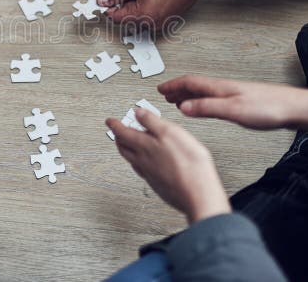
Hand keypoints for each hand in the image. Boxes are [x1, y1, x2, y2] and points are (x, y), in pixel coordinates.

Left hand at [98, 0, 231, 27]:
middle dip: (124, 2)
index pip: (115, 17)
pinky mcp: (164, 20)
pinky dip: (144, 4)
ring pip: (136, 16)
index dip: (109, 5)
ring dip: (134, 2)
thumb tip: (101, 1)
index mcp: (143, 17)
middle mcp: (151, 25)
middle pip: (125, 17)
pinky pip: (147, 15)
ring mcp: (159, 24)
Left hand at [106, 109, 230, 222]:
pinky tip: (144, 164)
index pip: (123, 133)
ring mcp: (150, 174)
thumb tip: (138, 112)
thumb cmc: (188, 164)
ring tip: (127, 145)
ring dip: (126, 150)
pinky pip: (142, 171)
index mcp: (144, 146)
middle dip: (118, 138)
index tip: (110, 121)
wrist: (197, 194)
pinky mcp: (159, 184)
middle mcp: (143, 161)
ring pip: (132, 160)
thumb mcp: (171, 133)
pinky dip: (138, 163)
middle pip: (124, 148)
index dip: (115, 125)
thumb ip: (152, 122)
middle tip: (116, 131)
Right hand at [159, 75, 307, 137]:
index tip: (160, 89)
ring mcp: (234, 93)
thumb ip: (206, 108)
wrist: (295, 108)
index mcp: (220, 88)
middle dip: (178, 89)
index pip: (190, 82)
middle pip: (195, 85)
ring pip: (205, 91)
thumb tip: (183, 107)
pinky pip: (214, 98)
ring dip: (189, 94)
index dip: (173, 85)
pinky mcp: (243, 101)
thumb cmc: (269, 107)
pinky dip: (203, 101)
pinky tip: (207, 107)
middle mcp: (225, 88)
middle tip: (165, 94)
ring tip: (180, 100)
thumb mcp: (232, 110)